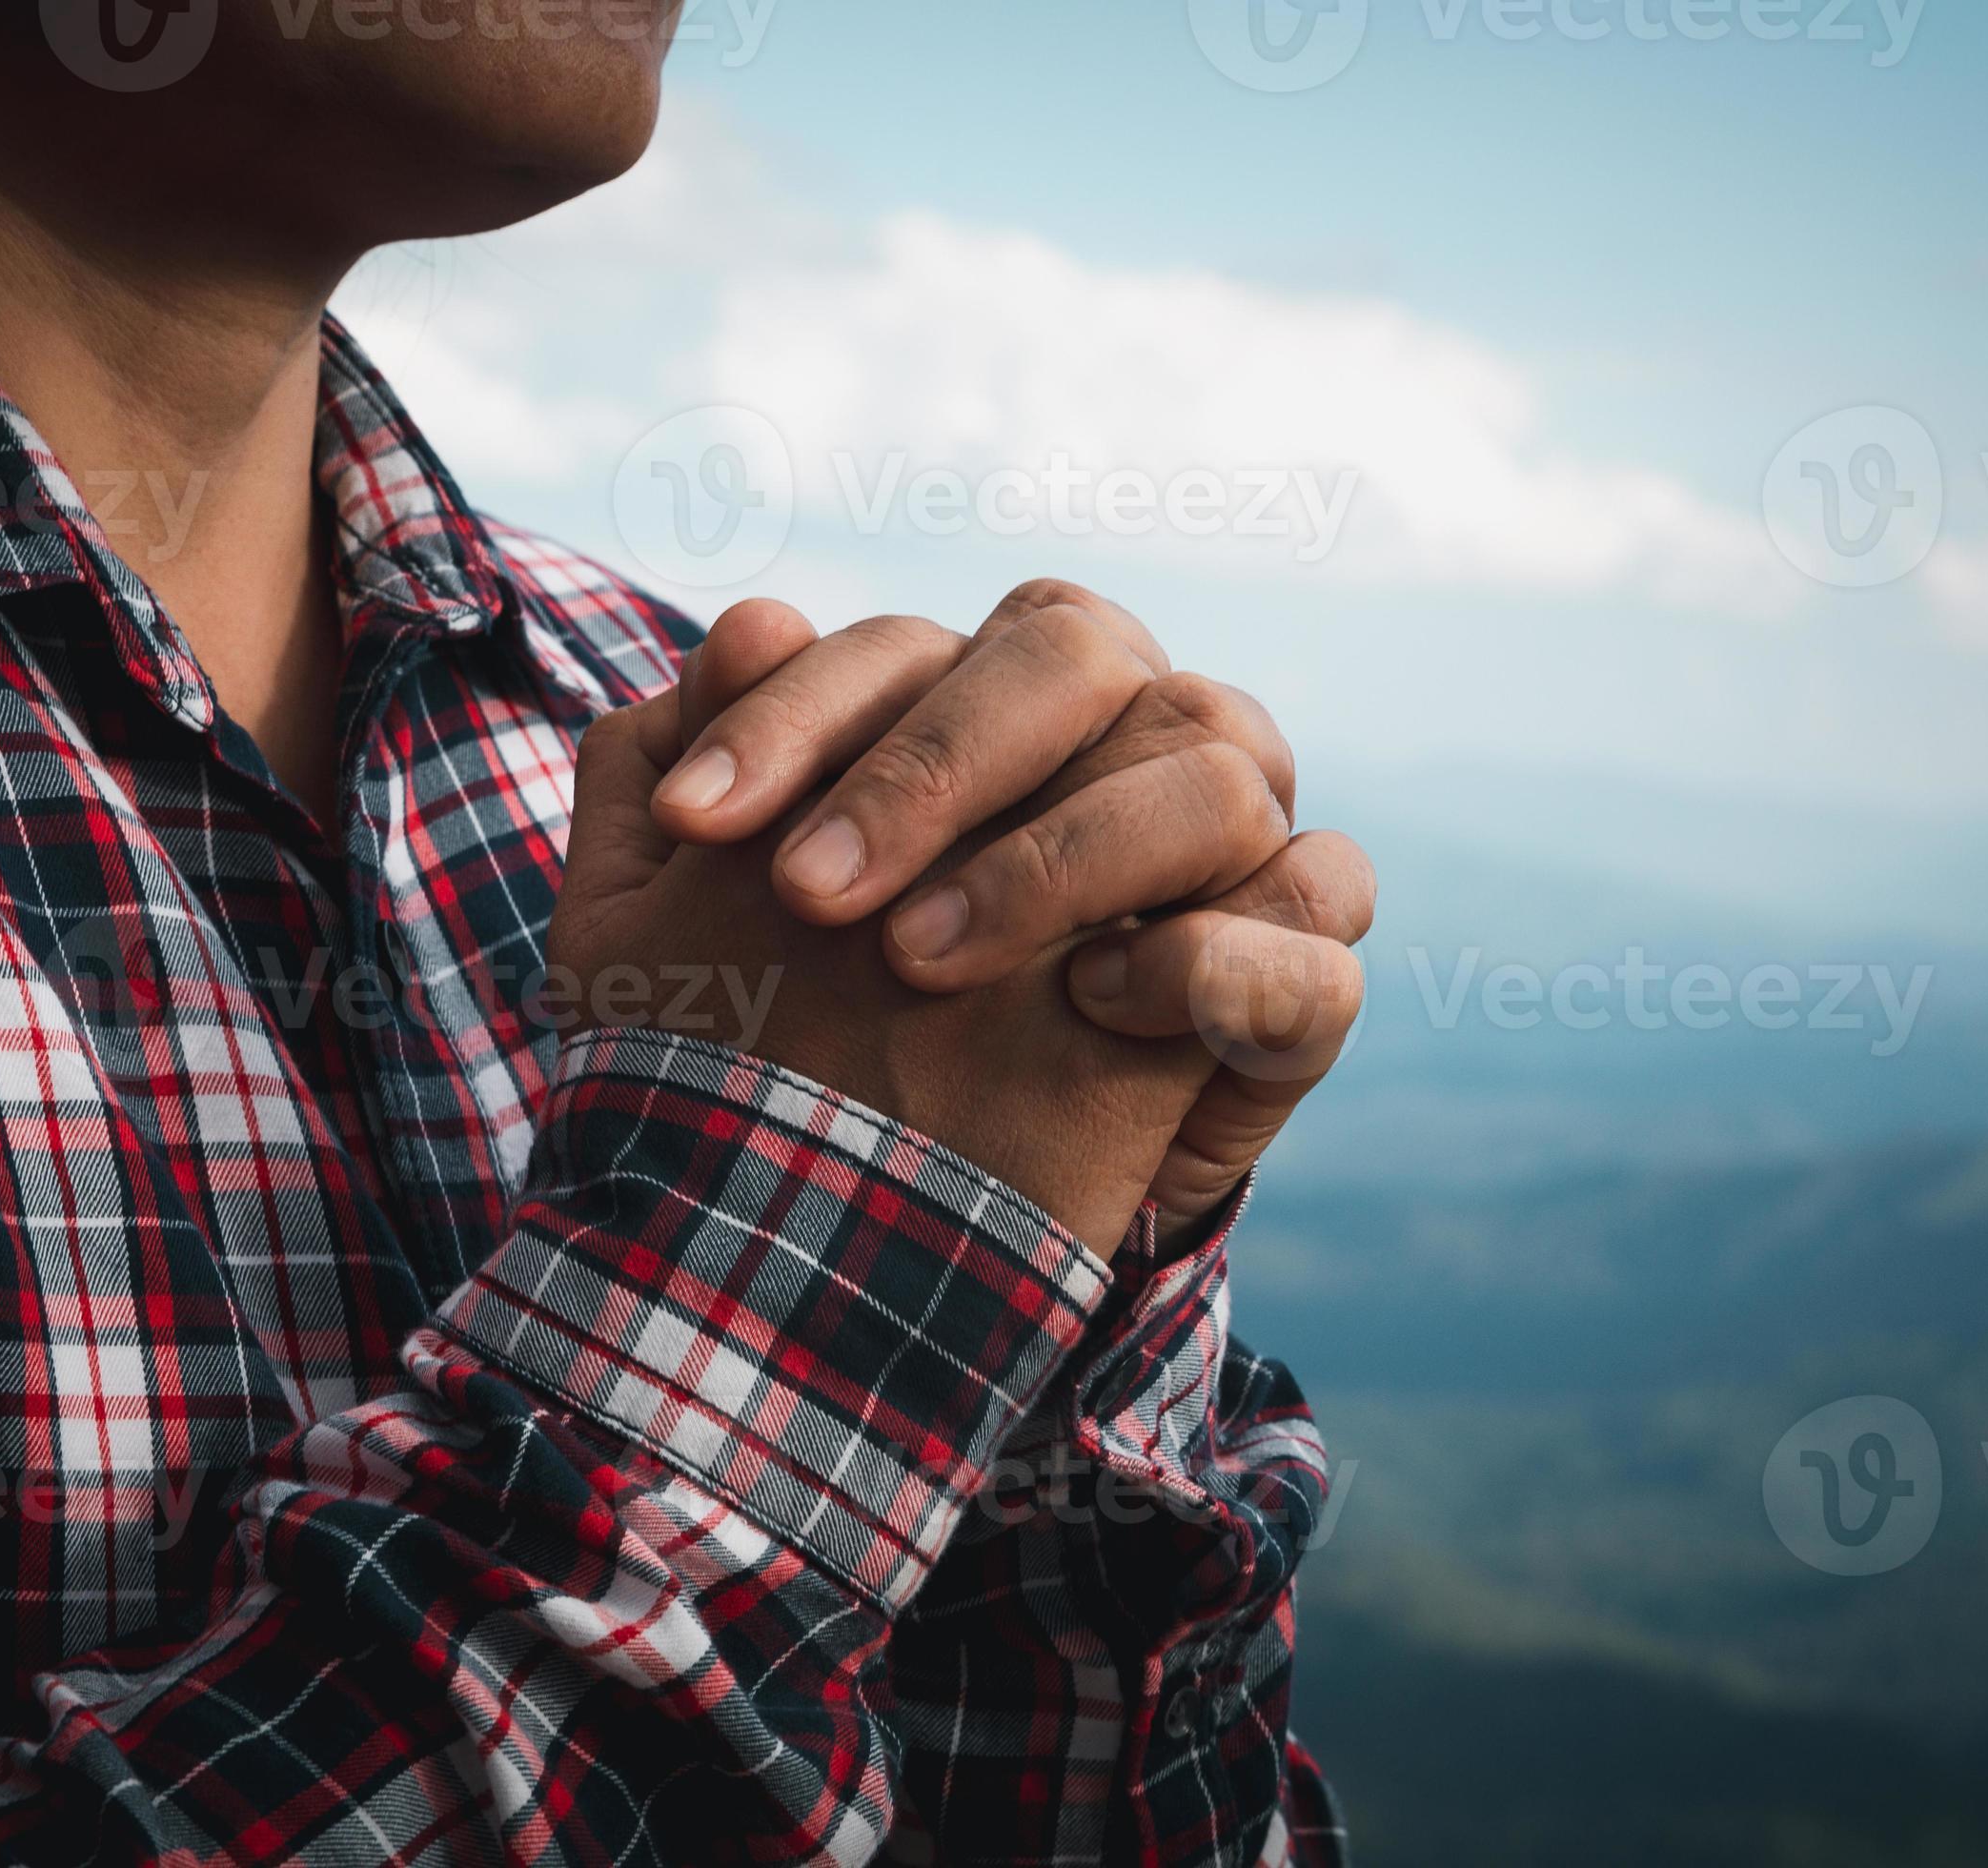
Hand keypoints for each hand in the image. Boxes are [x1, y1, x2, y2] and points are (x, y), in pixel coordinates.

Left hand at [644, 581, 1371, 1226]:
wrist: (879, 1249)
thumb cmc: (771, 1060)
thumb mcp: (667, 936)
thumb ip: (678, 770)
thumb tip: (752, 621)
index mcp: (979, 708)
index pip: (914, 644)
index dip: (801, 712)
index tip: (694, 822)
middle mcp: (1119, 743)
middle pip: (1077, 650)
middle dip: (931, 761)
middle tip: (808, 895)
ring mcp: (1224, 852)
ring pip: (1215, 763)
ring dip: (1063, 852)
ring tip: (921, 963)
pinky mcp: (1290, 980)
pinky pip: (1319, 909)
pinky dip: (1214, 945)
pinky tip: (1094, 1000)